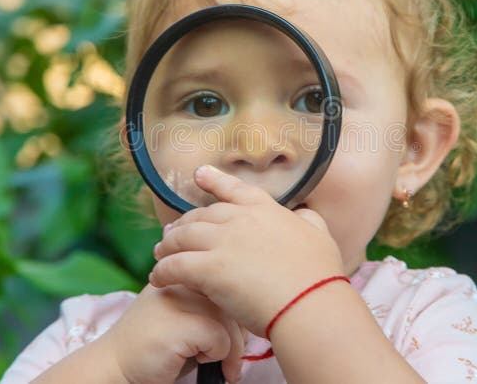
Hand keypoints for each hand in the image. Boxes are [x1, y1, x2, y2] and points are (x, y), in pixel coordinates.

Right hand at [98, 282, 245, 383]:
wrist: (115, 362)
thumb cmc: (155, 341)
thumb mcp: (183, 309)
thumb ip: (210, 299)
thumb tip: (248, 308)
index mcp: (182, 268)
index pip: (228, 278)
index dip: (237, 308)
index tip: (234, 330)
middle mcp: (182, 276)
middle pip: (234, 298)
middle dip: (240, 331)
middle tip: (232, 355)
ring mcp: (181, 297)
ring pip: (232, 319)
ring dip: (233, 348)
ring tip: (223, 364)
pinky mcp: (182, 322)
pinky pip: (221, 339)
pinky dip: (216, 356)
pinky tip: (198, 359)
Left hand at [150, 165, 344, 336]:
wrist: (310, 303)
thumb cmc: (319, 274)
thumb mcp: (320, 234)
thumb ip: (307, 220)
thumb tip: (301, 213)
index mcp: (265, 210)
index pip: (234, 190)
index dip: (214, 180)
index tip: (199, 174)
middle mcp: (240, 219)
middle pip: (200, 216)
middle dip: (183, 224)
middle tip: (171, 233)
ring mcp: (223, 242)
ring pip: (183, 237)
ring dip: (168, 246)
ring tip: (159, 255)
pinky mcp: (209, 269)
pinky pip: (175, 266)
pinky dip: (163, 271)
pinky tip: (157, 278)